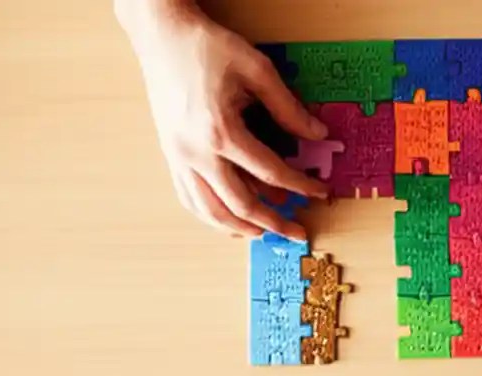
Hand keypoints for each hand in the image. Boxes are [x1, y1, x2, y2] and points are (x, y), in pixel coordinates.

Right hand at [116, 0, 327, 237]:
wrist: (161, 35)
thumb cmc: (206, 47)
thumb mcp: (258, 71)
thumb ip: (289, 108)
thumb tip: (318, 134)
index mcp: (221, 131)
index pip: (270, 172)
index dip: (300, 185)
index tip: (320, 192)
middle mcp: (196, 152)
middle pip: (240, 204)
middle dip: (273, 222)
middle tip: (297, 232)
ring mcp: (178, 157)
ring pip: (209, 210)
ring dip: (240, 228)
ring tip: (264, 233)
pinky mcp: (169, 155)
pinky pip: (188, 197)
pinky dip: (210, 216)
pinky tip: (228, 221)